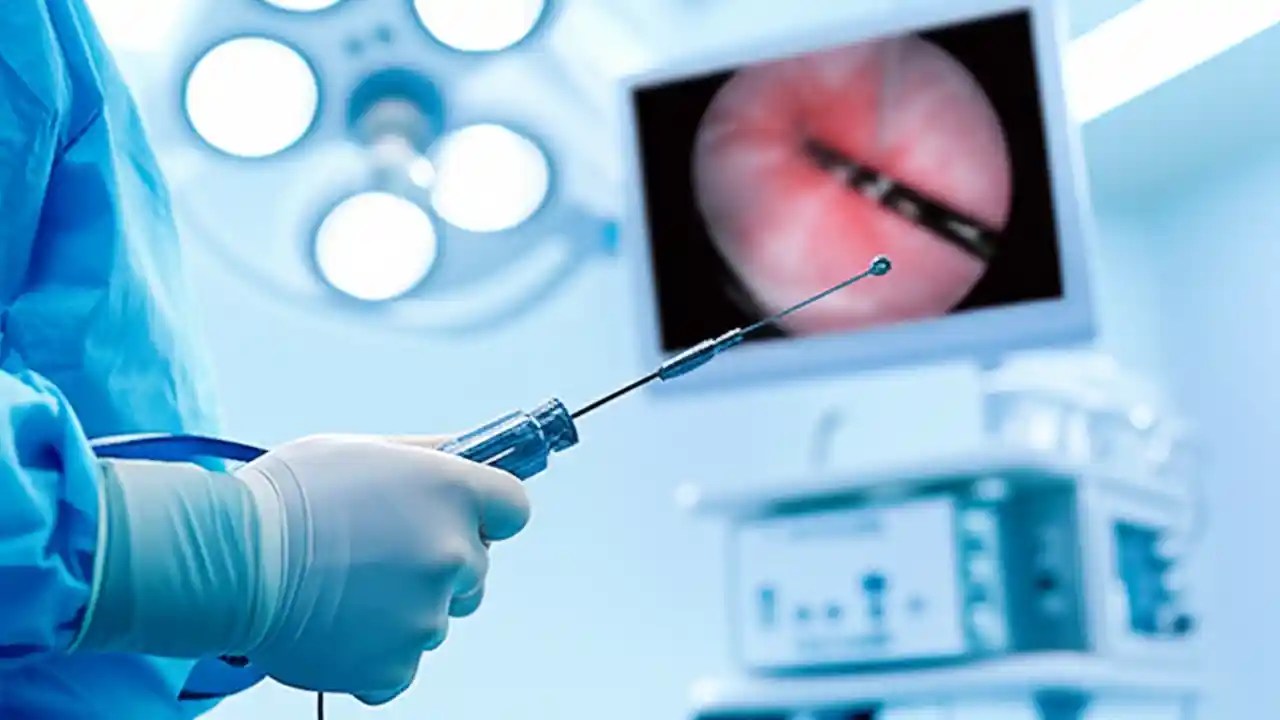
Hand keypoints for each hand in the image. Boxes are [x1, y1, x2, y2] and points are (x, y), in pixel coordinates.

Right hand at [238, 435, 529, 702]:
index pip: (514, 508)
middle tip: (379, 554)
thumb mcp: (363, 448)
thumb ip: (424, 457)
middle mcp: (452, 553)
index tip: (462, 518)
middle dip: (439, 563)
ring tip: (344, 587)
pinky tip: (337, 624)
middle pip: (477, 568)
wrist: (228, 559)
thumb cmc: (287, 496)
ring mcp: (427, 614)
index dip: (488, 513)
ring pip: (437, 617)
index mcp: (452, 492)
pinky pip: (403, 665)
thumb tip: (463, 456)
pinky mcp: (396, 665)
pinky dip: (375, 654)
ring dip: (404, 608)